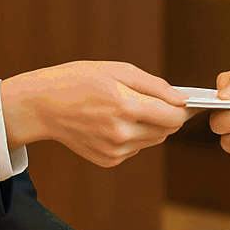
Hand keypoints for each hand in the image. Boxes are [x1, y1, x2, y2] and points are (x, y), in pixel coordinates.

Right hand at [1, 61, 188, 166]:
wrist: (43, 105)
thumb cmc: (80, 80)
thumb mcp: (118, 70)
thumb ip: (154, 85)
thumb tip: (182, 99)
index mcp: (126, 106)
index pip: (174, 116)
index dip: (184, 108)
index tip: (186, 101)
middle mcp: (121, 133)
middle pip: (166, 130)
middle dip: (166, 116)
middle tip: (152, 100)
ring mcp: (114, 150)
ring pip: (153, 140)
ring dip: (150, 126)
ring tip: (127, 109)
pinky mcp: (108, 160)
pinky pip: (135, 148)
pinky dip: (133, 136)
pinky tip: (113, 122)